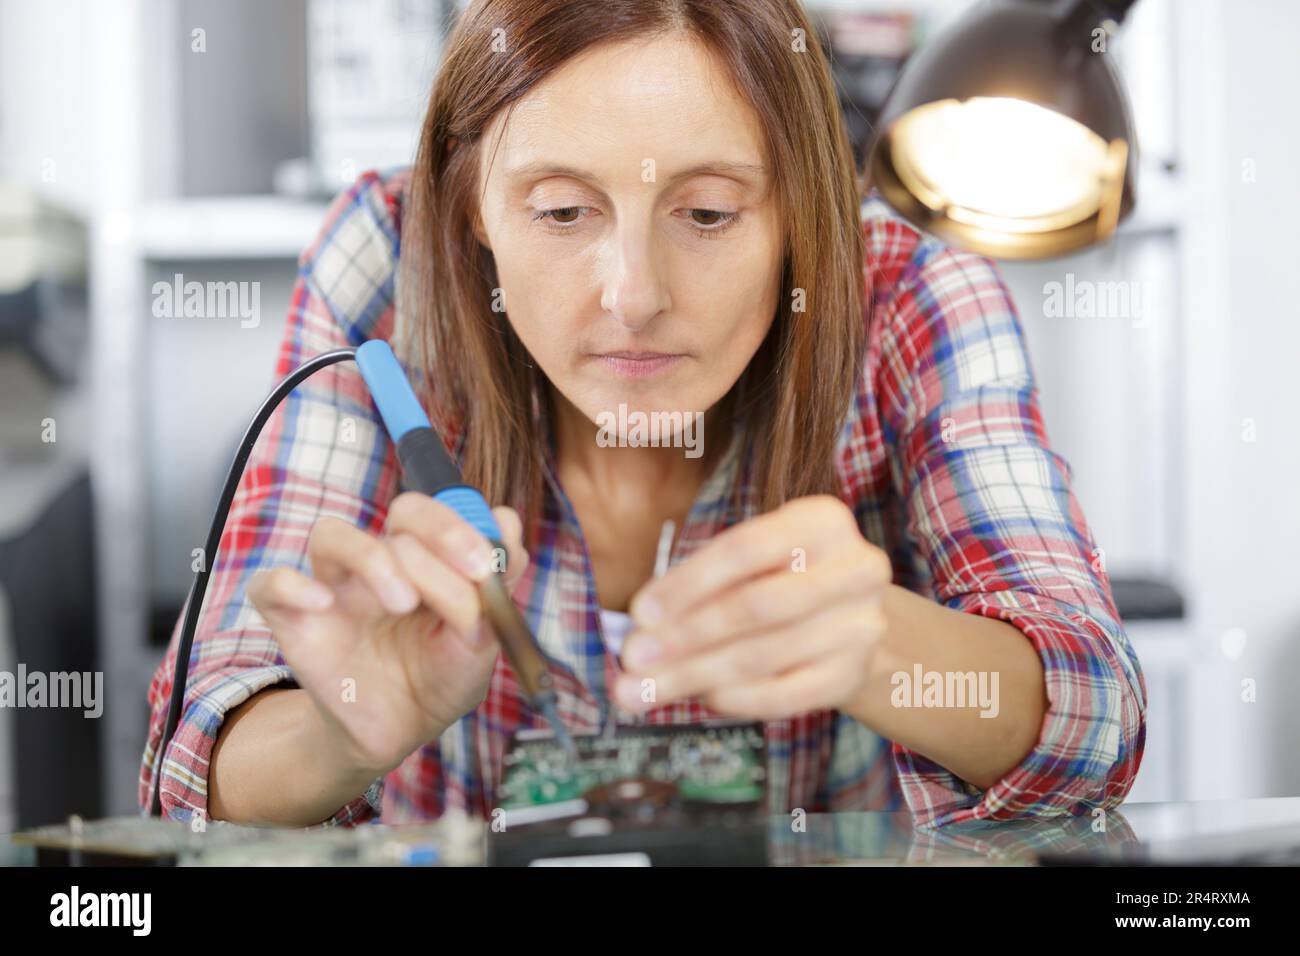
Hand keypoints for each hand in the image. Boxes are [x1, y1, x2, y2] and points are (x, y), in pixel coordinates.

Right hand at [247, 492, 527, 777]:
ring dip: (376, 559)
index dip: (465, 526)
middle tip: (468, 571)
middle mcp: (383, 561)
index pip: (445, 514)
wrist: (398, 732)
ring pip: (333, 534)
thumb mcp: (482, 641)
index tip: (487, 565)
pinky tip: (323, 605)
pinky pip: (271, 584)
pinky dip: (293, 586)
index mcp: (428, 560)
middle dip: (439, 529)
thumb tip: (508, 521)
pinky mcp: (293, 618)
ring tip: (404, 604)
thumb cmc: (438, 677)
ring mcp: (335, 585)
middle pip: (401, 509)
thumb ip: (498, 585)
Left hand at [616, 495, 889, 719]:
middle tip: (635, 659)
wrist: (848, 620)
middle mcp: (855, 568)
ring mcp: (861, 625)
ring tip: (648, 688)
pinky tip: (703, 698)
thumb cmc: (781, 579)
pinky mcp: (854, 674)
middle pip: (756, 606)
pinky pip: (787, 694)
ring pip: (765, 654)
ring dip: (697, 674)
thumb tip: (638, 626)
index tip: (640, 614)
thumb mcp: (750, 563)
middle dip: (687, 635)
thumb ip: (698, 587)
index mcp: (822, 520)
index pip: (744, 549)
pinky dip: (738, 699)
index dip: (687, 583)